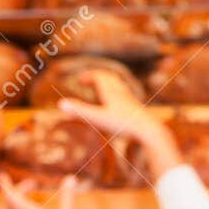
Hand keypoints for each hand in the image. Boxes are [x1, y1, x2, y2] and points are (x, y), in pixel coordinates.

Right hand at [59, 71, 180, 179]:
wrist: (148, 132)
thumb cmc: (123, 125)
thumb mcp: (98, 119)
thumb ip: (79, 112)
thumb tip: (59, 104)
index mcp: (112, 92)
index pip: (100, 77)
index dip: (89, 76)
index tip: (79, 80)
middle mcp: (122, 93)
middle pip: (110, 78)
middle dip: (97, 77)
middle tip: (86, 80)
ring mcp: (130, 101)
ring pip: (119, 87)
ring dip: (108, 84)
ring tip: (100, 89)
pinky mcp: (136, 110)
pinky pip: (125, 98)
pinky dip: (116, 96)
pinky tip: (115, 106)